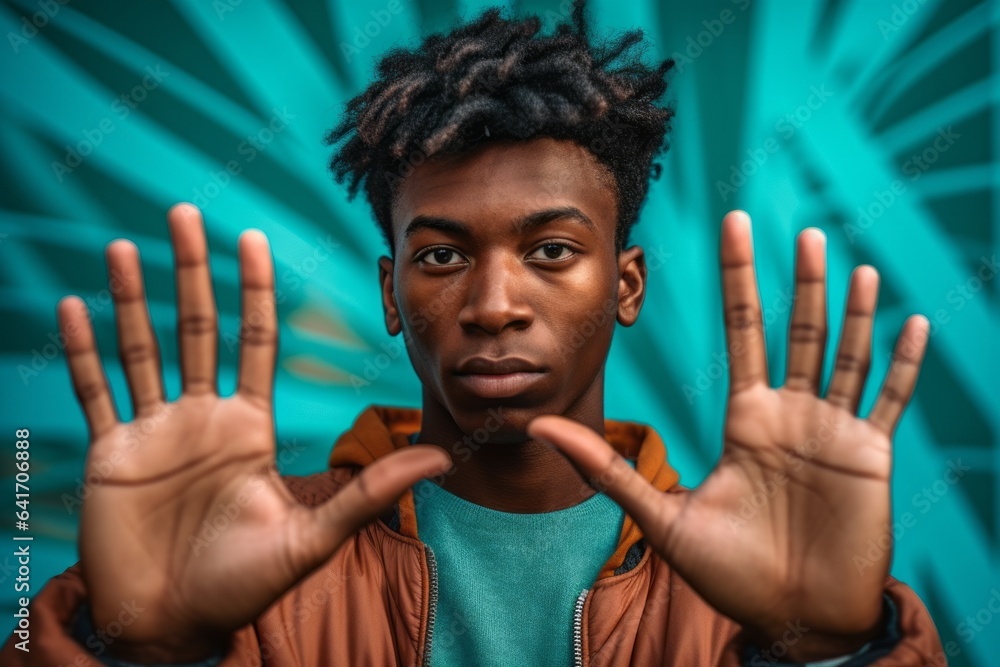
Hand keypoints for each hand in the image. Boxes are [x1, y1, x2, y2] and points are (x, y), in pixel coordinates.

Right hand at [60, 203, 450, 660]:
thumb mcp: (312, 538)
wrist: (177, 624)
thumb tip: (441, 458)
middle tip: (185, 212)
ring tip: (124, 246)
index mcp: (250, 427)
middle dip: (192, 271)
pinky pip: (94, 391)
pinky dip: (81, 352)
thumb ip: (370, 493)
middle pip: (196, 327)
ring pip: (142, 348)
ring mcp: (155, 432)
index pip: (254, 341)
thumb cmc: (245, 587)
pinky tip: (71, 307)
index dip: (254, 289)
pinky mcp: (111, 453)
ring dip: (131, 298)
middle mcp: (203, 418)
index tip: (253, 237)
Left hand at [528, 210, 928, 660]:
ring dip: (854, 313)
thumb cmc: (729, 574)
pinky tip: (914, 324)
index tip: (733, 226)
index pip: (743, 331)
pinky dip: (904, 366)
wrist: (789, 618)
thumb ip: (606, 468)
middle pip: (797, 333)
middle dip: (799, 283)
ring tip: (855, 266)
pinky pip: (890, 402)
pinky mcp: (870, 458)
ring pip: (846, 357)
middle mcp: (789, 415)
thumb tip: (540, 426)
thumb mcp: (662, 517)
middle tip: (803, 231)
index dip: (738, 279)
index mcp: (745, 419)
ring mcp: (832, 433)